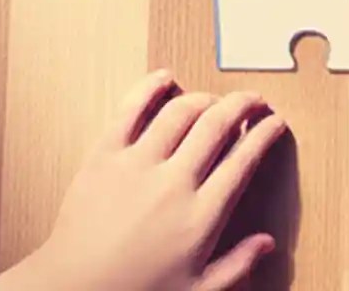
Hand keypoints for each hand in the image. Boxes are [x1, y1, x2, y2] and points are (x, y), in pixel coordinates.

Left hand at [0, 71, 287, 290]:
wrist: (74, 288)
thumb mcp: (196, 290)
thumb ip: (236, 264)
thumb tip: (267, 243)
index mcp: (201, 215)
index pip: (244, 160)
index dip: (264, 135)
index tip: (274, 123)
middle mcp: (174, 183)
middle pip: (218, 125)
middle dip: (243, 105)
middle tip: (254, 100)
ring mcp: (138, 165)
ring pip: (181, 112)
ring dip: (205, 97)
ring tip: (216, 98)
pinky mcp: (105, 155)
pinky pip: (130, 110)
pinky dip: (150, 88)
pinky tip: (165, 79)